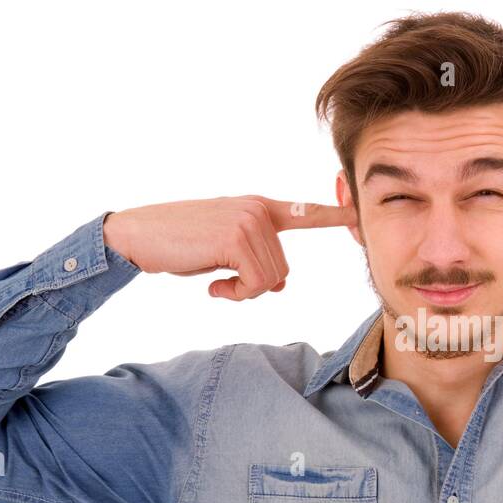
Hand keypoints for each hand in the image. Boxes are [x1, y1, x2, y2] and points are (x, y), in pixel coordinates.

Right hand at [103, 196, 355, 300]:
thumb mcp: (225, 250)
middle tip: (222, 278)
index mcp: (260, 208)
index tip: (362, 216)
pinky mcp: (237, 237)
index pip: (307, 212)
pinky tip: (213, 286)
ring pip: (270, 280)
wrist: (139, 234)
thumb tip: (281, 283)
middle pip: (283, 270)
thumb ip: (256, 258)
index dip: (337, 216)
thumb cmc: (180, 244)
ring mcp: (249, 221)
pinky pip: (256, 284)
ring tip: (216, 278)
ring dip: (243, 291)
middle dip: (254, 285)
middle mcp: (259, 210)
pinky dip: (236, 294)